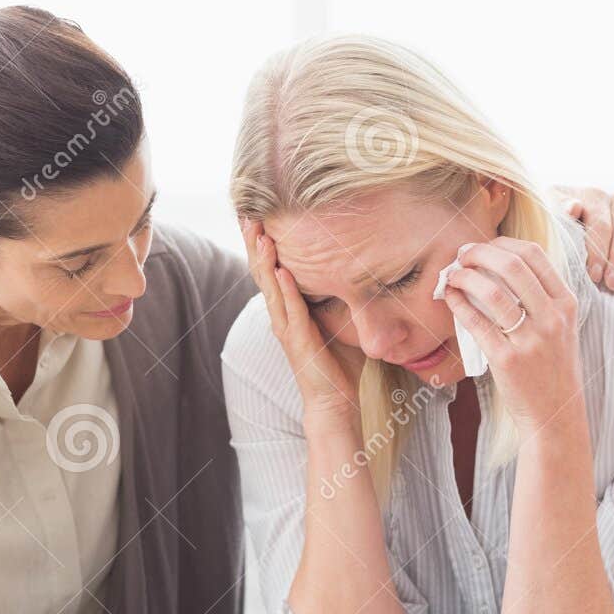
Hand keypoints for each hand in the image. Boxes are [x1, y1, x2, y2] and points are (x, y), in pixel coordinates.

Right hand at [241, 219, 364, 421]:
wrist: (335, 401)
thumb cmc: (339, 363)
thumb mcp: (342, 319)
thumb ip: (344, 295)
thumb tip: (365, 268)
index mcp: (290, 307)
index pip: (273, 267)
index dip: (264, 241)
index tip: (261, 212)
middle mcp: (282, 314)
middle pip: (262, 271)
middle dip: (255, 241)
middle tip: (248, 211)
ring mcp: (286, 328)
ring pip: (269, 287)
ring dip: (264, 260)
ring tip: (258, 232)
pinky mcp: (297, 342)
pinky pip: (290, 312)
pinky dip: (285, 291)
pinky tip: (282, 271)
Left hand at [442, 237, 584, 433]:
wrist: (555, 414)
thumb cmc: (552, 368)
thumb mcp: (560, 327)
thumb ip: (541, 297)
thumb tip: (500, 265)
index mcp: (566, 304)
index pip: (534, 254)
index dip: (502, 243)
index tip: (483, 246)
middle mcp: (552, 318)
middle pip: (511, 265)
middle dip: (479, 253)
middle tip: (461, 255)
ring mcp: (531, 339)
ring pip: (492, 291)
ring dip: (464, 276)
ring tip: (452, 275)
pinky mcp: (507, 359)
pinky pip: (476, 321)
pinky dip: (458, 303)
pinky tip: (450, 297)